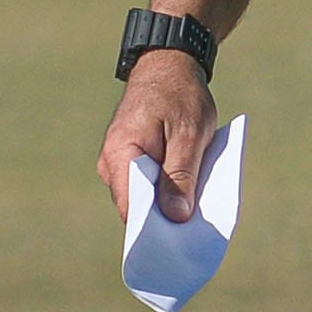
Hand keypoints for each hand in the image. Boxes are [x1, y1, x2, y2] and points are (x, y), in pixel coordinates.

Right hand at [99, 48, 218, 221]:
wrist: (169, 64)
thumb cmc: (180, 95)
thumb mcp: (189, 134)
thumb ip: (181, 175)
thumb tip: (177, 217)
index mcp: (120, 155)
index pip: (132, 208)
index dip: (154, 230)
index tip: (178, 246)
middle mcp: (112, 163)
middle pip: (138, 207)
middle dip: (166, 221)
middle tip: (195, 238)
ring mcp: (120, 164)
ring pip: (145, 198)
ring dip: (170, 205)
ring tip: (198, 220)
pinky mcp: (134, 161)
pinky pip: (150, 185)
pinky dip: (170, 191)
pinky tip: (192, 198)